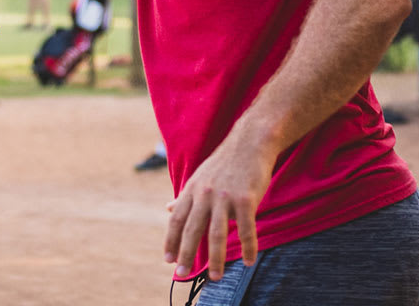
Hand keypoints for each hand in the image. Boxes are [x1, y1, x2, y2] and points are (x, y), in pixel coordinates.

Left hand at [163, 134, 274, 280]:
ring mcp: (225, 197)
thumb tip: (167, 209)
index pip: (177, 219)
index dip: (171, 240)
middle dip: (186, 253)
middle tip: (183, 273)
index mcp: (192, 189)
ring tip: (215, 276)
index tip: (168, 259)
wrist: (251, 142)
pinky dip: (248, 247)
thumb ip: (185, 196)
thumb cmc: (225, 162)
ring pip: (217, 233)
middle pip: (192, 229)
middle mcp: (205, 194)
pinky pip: (246, 229)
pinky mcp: (246, 199)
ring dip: (215, 258)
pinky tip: (248, 261)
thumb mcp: (200, 177)